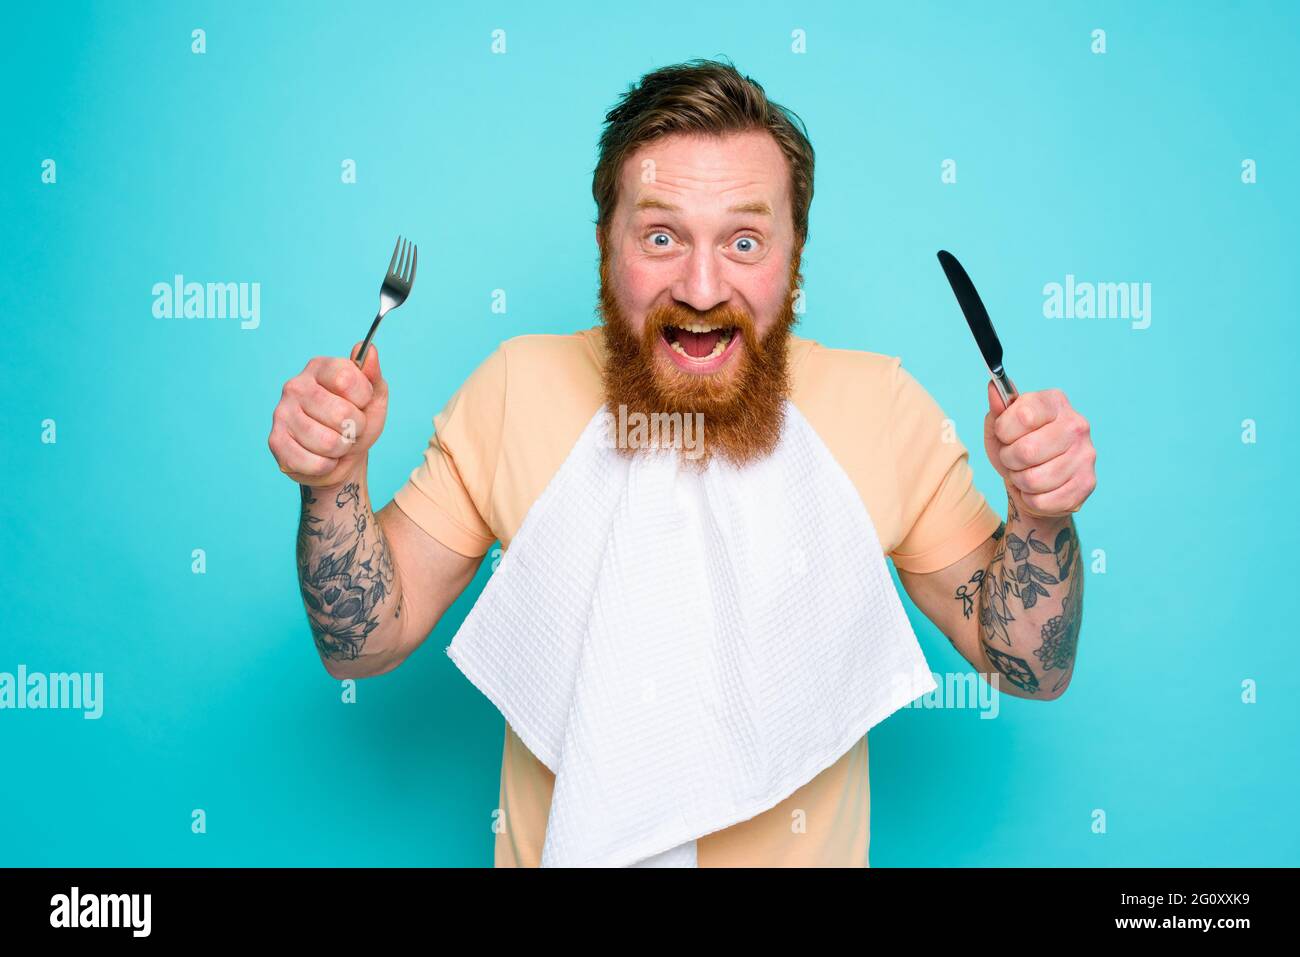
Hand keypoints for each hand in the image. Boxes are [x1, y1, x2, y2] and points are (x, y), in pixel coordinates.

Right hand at [268, 342, 388, 487]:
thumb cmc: (356, 423)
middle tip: (349, 428)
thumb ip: (373, 375)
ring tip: (336, 443)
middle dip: (355, 428)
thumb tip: (370, 350)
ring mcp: (281, 413)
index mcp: (320, 368)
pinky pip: (314, 462)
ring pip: (328, 442)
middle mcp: (295, 386)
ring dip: (341, 449)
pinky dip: (326, 465)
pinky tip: (321, 456)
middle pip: (341, 414)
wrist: (341, 458)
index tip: (361, 403)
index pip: (347, 378)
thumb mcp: (374, 399)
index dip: (364, 398)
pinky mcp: (276, 442)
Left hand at [984, 383, 1095, 518]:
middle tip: (1014, 459)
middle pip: (1027, 451)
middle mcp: (1077, 425)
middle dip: (1009, 459)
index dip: (1004, 430)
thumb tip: (992, 387)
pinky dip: (1031, 499)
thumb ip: (998, 408)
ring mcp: (1086, 454)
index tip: (1005, 434)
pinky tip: (1039, 488)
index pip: (1023, 415)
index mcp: (1055, 402)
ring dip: (1020, 480)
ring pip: (1033, 479)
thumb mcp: (1000, 427)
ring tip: (1025, 473)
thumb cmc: (1016, 448)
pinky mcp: (1087, 483)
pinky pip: (1043, 500)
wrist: (1036, 483)